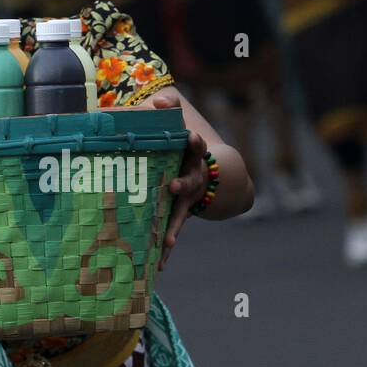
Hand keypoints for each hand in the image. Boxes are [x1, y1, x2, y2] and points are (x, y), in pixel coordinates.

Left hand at [143, 89, 207, 271]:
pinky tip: (158, 266)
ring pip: (180, 214)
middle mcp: (193, 179)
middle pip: (189, 181)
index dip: (193, 141)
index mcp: (193, 157)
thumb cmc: (183, 147)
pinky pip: (171, 233)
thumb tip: (160, 100)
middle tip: (173, 186)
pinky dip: (165, 249)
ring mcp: (187, 200)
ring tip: (168, 241)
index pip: (195, 146)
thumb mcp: (179, 124)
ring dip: (174, 226)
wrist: (208, 175)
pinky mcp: (178, 215)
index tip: (189, 136)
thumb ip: (170, 108)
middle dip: (182, 184)